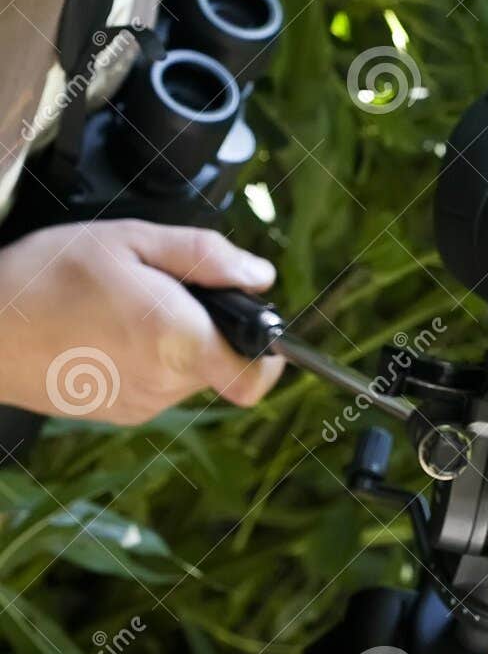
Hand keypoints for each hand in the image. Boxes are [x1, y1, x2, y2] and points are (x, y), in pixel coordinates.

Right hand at [0, 218, 285, 424]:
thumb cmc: (49, 276)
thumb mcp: (133, 240)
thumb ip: (206, 256)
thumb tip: (260, 276)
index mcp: (177, 341)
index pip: (257, 377)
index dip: (271, 352)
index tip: (258, 320)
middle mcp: (161, 385)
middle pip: (222, 364)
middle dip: (211, 326)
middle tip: (169, 288)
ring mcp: (136, 405)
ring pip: (188, 374)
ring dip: (178, 341)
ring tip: (132, 304)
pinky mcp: (114, 413)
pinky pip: (155, 384)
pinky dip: (148, 357)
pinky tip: (111, 329)